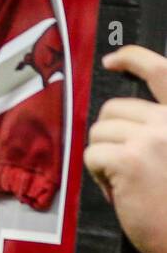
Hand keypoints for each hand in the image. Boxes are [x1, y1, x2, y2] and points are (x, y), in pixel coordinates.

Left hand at [85, 45, 166, 252]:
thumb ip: (160, 131)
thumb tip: (121, 117)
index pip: (162, 72)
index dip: (134, 59)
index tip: (113, 60)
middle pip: (114, 108)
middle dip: (110, 136)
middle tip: (127, 166)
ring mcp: (151, 138)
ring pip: (99, 132)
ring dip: (104, 157)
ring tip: (129, 182)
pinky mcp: (129, 159)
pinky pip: (92, 155)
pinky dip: (98, 176)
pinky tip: (122, 193)